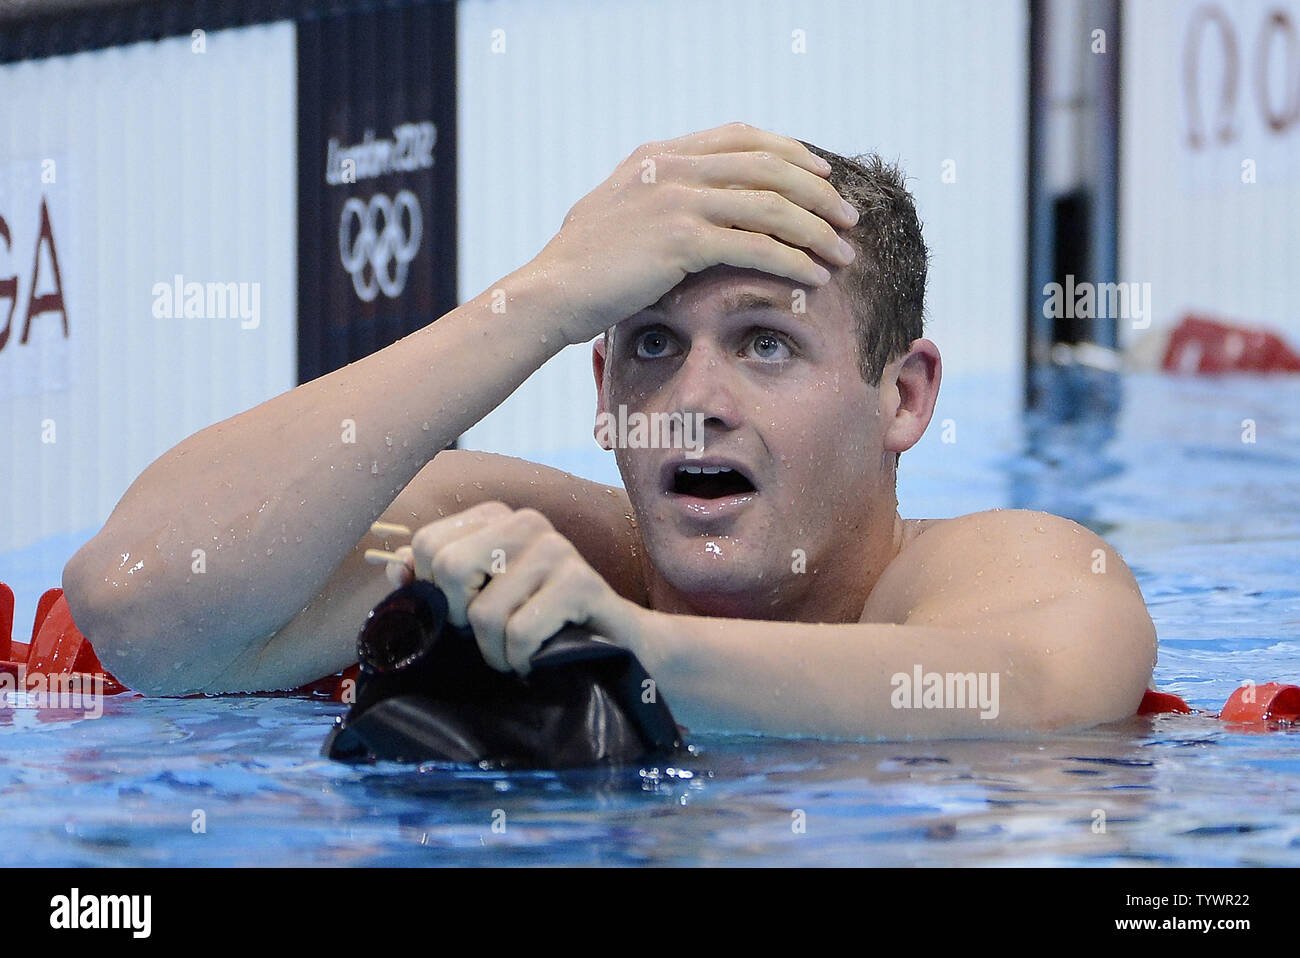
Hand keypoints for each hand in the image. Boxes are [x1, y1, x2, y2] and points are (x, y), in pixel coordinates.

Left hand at [384, 501, 641, 675]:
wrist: (619, 645)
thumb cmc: (538, 623)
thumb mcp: (480, 600)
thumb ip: (436, 584)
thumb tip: (397, 570)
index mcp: (495, 517)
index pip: (427, 545)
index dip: (434, 592)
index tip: (464, 612)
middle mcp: (525, 521)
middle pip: (449, 569)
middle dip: (461, 620)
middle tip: (490, 634)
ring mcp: (556, 548)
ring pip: (484, 613)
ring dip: (496, 651)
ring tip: (518, 651)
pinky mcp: (581, 582)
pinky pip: (519, 631)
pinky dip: (521, 657)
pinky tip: (538, 657)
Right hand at [529, 121, 859, 345]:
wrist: (552, 290)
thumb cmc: (585, 264)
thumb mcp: (621, 210)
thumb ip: (660, 195)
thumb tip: (697, 203)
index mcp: (661, 155)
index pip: (742, 137)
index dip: (791, 153)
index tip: (823, 176)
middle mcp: (673, 168)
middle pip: (769, 166)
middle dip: (818, 192)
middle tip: (849, 218)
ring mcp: (677, 201)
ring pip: (771, 205)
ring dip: (816, 230)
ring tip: (844, 253)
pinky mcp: (681, 241)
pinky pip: (755, 245)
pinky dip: (793, 261)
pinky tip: (814, 277)